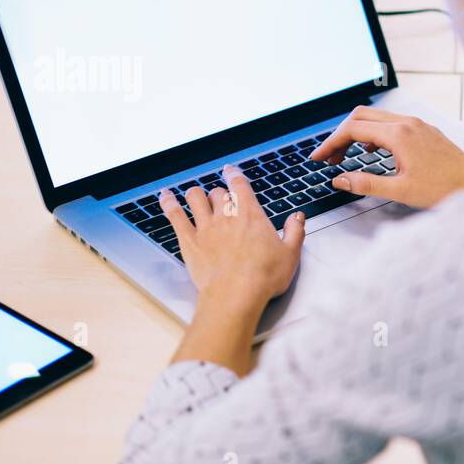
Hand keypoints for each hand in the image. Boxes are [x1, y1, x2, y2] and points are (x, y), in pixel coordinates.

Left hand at [160, 165, 304, 309]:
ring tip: (195, 195)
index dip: (234, 175)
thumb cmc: (264, 276)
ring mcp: (205, 227)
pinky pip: (175, 215)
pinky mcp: (189, 241)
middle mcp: (226, 216)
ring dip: (196, 194)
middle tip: (220, 199)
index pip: (240, 185)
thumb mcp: (290, 254)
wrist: (237, 293)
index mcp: (251, 215)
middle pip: (217, 193)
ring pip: (195, 198)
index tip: (230, 170)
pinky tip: (165, 196)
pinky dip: (169, 203)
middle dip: (219, 194)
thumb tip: (298, 217)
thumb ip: (294, 232)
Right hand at [310, 106, 463, 208]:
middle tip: (329, 157)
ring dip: (357, 133)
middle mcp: (407, 123)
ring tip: (347, 156)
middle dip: (340, 135)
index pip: (352, 129)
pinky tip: (374, 151)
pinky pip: (392, 123)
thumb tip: (340, 180)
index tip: (318, 158)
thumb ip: (366, 184)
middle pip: (361, 116)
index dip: (330, 143)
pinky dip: (375, 133)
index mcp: (398, 135)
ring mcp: (417, 124)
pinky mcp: (424, 130)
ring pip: (377, 118)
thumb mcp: (401, 190)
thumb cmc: (446, 188)